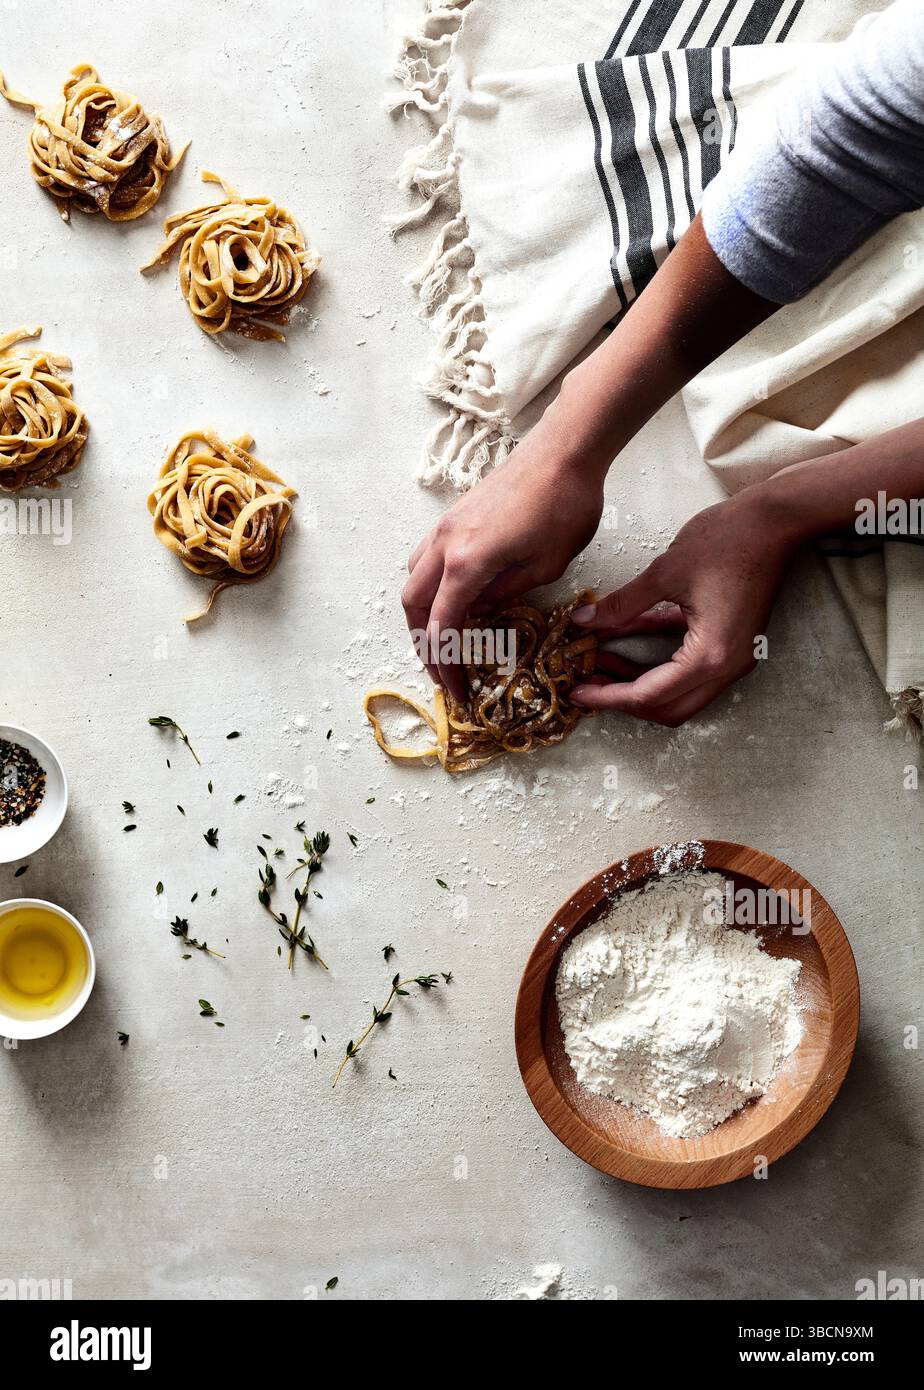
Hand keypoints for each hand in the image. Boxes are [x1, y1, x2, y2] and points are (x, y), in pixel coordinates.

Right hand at [403, 409, 606, 699]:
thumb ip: (505, 594)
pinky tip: (450, 597)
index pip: (443, 626)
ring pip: (413, 578)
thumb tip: (480, 610)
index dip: (446, 664)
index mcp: (467, 563)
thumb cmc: (565, 506)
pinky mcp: (454, 516)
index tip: (457, 692)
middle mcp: (445, 545)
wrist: (564, 450)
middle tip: (443, 671)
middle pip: (413, 604)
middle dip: (424, 644)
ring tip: (441, 639)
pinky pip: (425, 558)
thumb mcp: (545, 567)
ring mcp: (446, 527)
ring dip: (420, 614)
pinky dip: (428, 586)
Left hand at [570, 491, 798, 725]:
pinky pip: (689, 666)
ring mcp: (733, 658)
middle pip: (668, 708)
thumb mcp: (664, 573)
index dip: (608, 697)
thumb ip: (621, 605)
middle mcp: (726, 667)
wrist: (778, 519)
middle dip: (624, 700)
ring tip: (600, 662)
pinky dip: (658, 661)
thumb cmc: (728, 540)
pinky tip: (624, 641)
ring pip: (679, 693)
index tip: (577, 691)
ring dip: (641, 683)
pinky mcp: (732, 643)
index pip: (649, 695)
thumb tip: (583, 622)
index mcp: (710, 656)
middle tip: (587, 683)